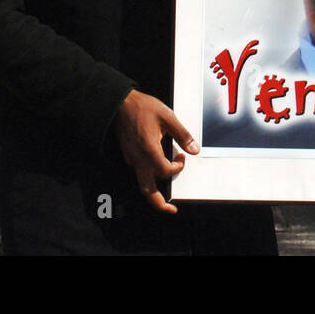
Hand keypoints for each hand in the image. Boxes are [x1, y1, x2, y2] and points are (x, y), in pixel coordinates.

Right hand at [112, 89, 197, 213]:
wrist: (120, 104)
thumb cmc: (143, 107)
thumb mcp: (167, 117)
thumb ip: (182, 135)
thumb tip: (194, 149)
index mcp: (149, 149)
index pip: (165, 171)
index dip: (177, 167)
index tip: (181, 157)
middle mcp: (138, 159)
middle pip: (148, 190)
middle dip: (160, 203)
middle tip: (171, 209)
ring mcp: (131, 159)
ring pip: (143, 182)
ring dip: (155, 190)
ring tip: (164, 197)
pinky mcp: (128, 156)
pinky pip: (139, 171)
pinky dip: (150, 175)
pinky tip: (157, 166)